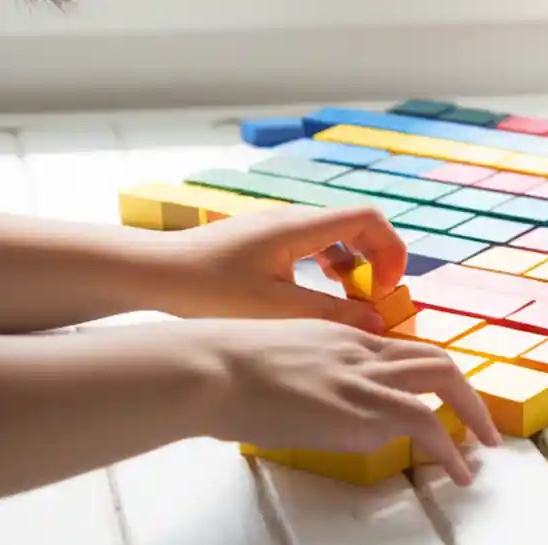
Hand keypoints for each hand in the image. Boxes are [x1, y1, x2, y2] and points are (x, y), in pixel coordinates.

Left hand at [151, 205, 406, 331]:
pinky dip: (327, 269)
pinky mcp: (262, 242)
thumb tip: (376, 321)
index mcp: (300, 226)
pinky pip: (311, 247)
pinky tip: (318, 298)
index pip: (369, 219)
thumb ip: (331, 314)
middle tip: (374, 302)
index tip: (386, 290)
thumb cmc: (210, 290)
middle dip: (375, 263)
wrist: (156, 273)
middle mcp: (292, 218)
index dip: (391, 251)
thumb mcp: (276, 309)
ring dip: (352, 268)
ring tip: (351, 305)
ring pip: (333, 238)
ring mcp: (276, 228)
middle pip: (355, 227)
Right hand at [201, 318, 501, 485]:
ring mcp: (361, 378)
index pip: (400, 351)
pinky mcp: (356, 409)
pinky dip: (446, 447)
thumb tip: (305, 408)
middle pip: (435, 360)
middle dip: (468, 395)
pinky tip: (452, 472)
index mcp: (338, 336)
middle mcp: (359, 351)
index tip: (442, 403)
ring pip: (440, 382)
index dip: (429, 377)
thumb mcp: (273, 362)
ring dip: (471, 419)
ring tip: (480, 458)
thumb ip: (303, 378)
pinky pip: (418, 420)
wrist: (208, 369)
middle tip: (482, 428)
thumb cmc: (218, 370)